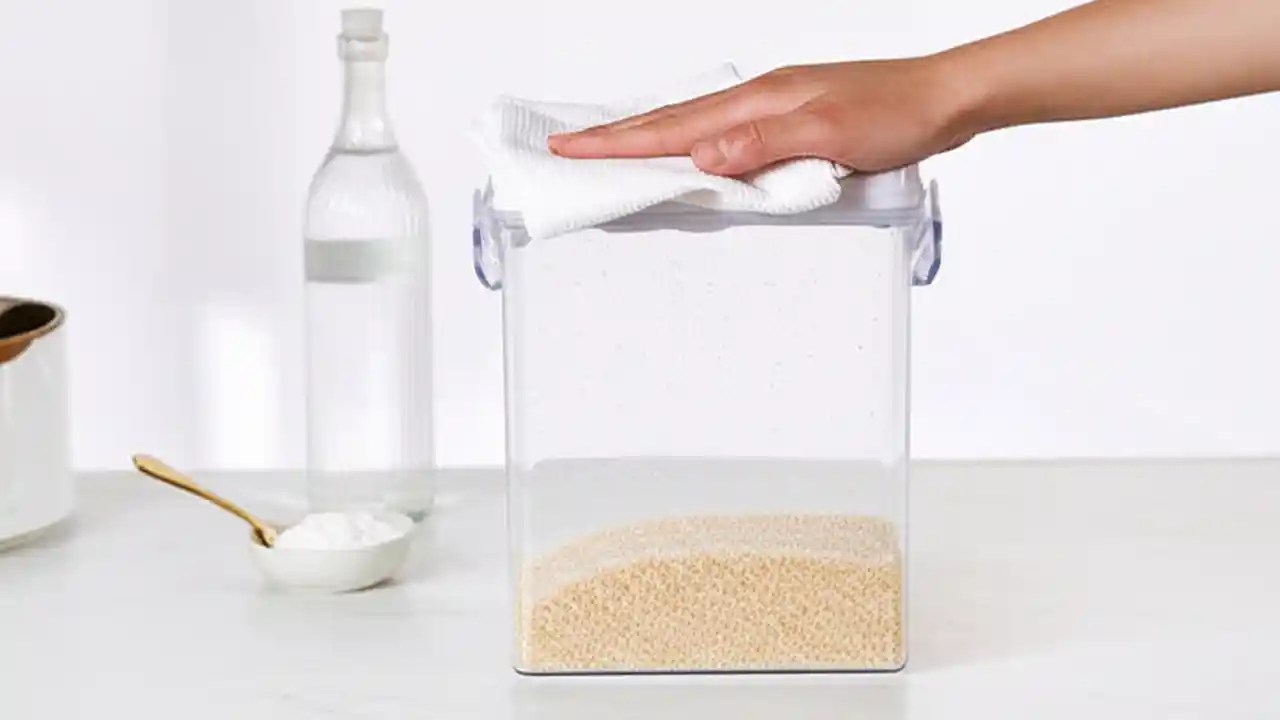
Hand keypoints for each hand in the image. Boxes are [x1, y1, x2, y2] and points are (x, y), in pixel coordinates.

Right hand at [547, 58, 977, 176]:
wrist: (945, 99)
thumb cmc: (897, 114)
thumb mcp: (829, 133)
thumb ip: (764, 144)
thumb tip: (702, 156)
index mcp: (759, 102)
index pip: (672, 127)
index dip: (618, 143)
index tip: (570, 149)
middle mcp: (759, 100)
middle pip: (671, 120)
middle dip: (616, 135)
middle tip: (567, 145)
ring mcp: (773, 107)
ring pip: (694, 124)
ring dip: (648, 136)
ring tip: (609, 147)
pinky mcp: (790, 120)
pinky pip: (722, 132)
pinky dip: (689, 141)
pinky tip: (689, 150)